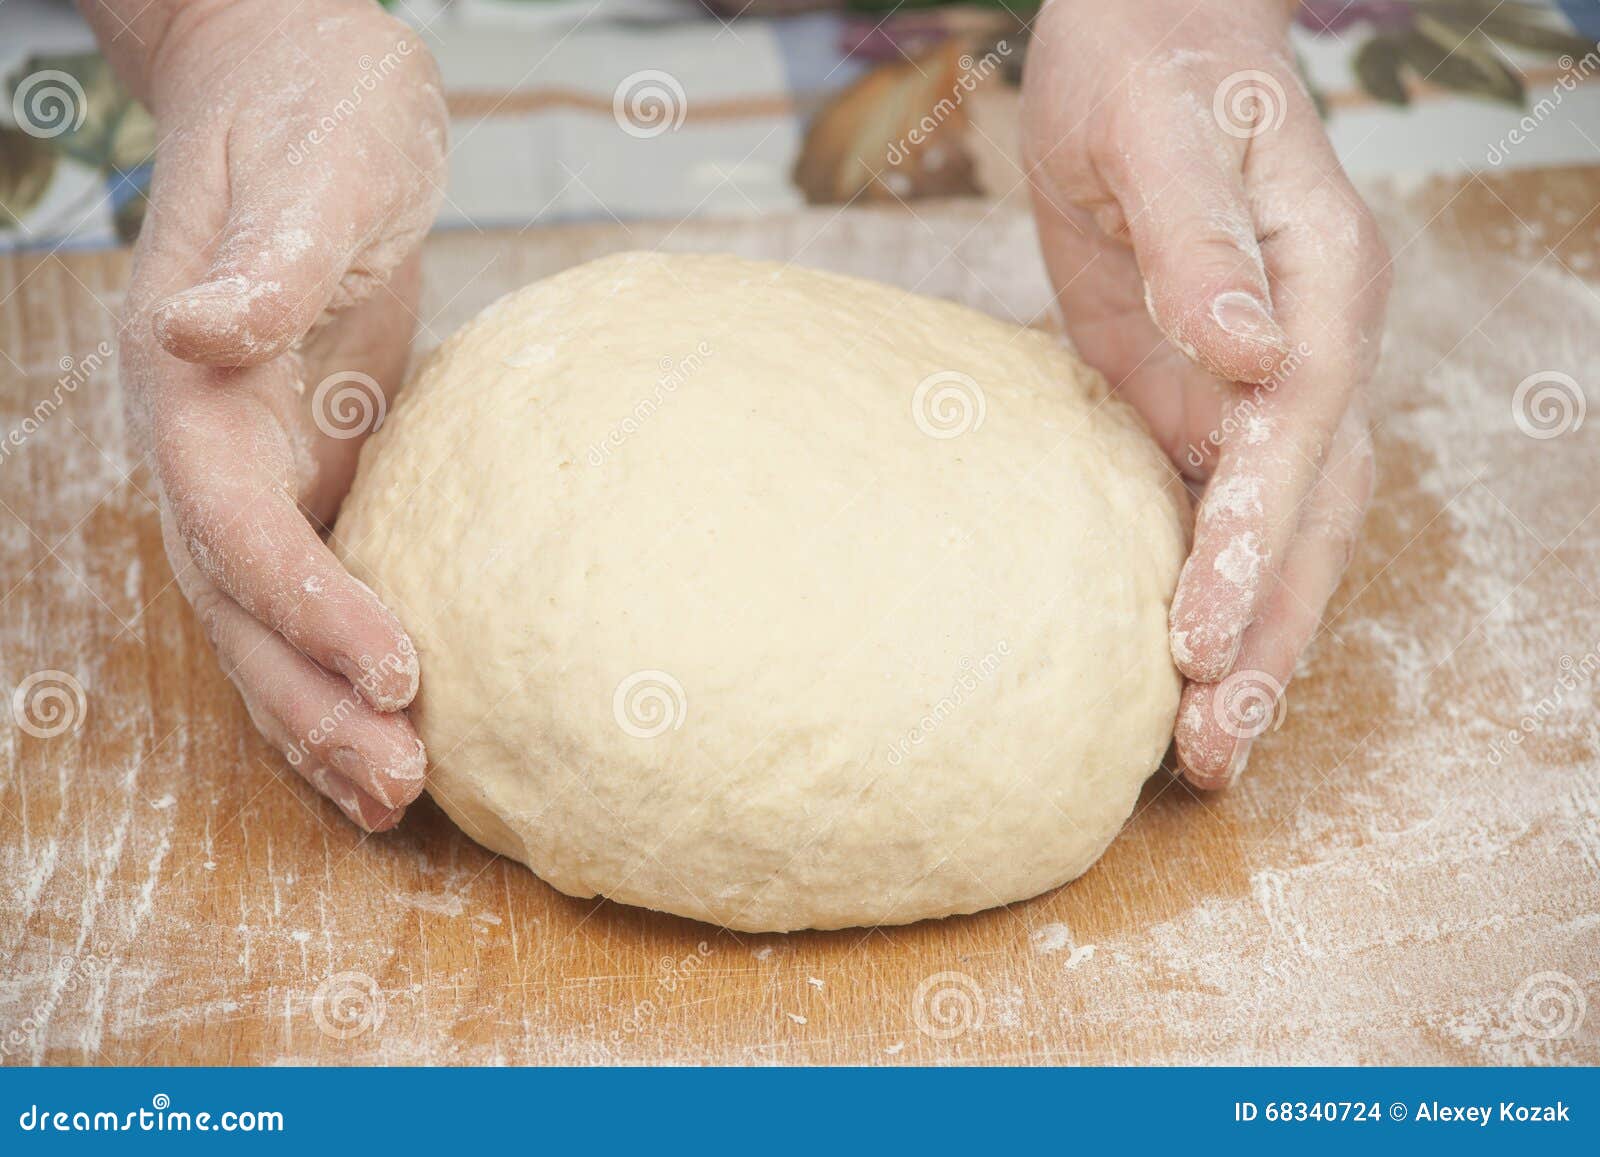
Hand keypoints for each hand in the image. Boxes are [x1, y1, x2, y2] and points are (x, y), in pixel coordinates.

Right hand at [94, 0, 447, 827]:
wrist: (302, 88)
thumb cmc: (313, 113)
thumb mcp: (312, 168)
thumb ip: (260, 256)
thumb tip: (197, 334)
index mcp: (191, 383)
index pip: (236, 525)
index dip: (305, 608)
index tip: (397, 673)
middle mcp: (204, 443)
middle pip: (239, 607)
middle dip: (313, 705)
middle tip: (403, 786)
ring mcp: (249, 465)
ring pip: (263, 619)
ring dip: (322, 714)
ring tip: (400, 797)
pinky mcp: (306, 466)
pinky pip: (309, 585)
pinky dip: (341, 662)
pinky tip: (396, 721)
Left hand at [1021, 0, 1390, 787]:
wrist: (1150, 40)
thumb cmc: (1150, 73)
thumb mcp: (1162, 136)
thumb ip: (1205, 242)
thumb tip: (1256, 353)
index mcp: (1320, 292)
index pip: (1294, 442)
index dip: (1248, 546)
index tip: (1196, 642)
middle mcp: (1313, 354)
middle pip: (1312, 519)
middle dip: (1268, 637)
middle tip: (1215, 751)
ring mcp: (1270, 386)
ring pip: (1282, 535)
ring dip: (1253, 641)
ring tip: (1208, 750)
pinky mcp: (1210, 398)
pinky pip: (1223, 509)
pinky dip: (1210, 591)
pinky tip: (1181, 667)